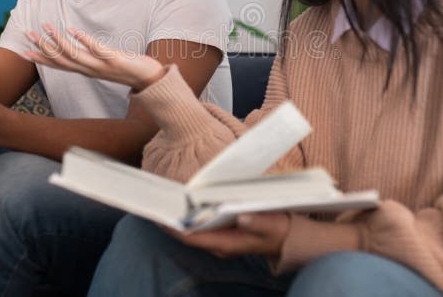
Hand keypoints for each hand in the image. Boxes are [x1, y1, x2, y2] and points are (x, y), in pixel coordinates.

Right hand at [24, 25, 164, 91]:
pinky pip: (96, 48)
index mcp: (87, 70)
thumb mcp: (105, 64)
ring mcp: (102, 66)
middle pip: (61, 59)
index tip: (24, 50)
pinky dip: (83, 39)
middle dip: (43, 47)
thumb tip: (81, 51)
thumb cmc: (129, 70)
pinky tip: (72, 29)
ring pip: (74, 54)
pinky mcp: (115, 59)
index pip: (60, 64)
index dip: (42, 58)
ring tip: (46, 27)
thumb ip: (92, 58)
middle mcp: (91, 70)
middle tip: (27, 33)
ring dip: (58, 41)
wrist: (152, 81)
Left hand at [165, 212, 290, 257]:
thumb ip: (257, 222)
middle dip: (171, 219)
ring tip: (164, 198)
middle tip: (155, 201)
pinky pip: (199, 223)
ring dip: (178, 215)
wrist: (286, 238)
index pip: (192, 238)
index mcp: (225, 244)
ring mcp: (218, 237)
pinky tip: (183, 200)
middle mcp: (218, 243)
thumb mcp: (271, 225)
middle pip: (187, 233)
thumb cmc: (278, 231)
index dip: (173, 228)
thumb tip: (242, 216)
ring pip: (191, 228)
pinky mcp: (221, 230)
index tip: (159, 215)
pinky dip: (190, 213)